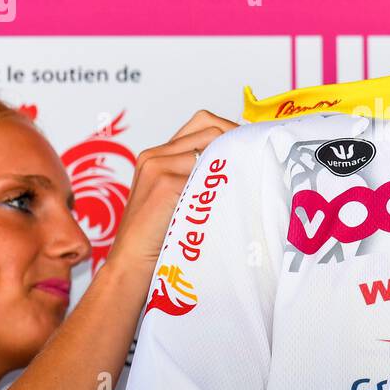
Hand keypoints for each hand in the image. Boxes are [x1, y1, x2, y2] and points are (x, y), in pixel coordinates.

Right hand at [105, 110, 238, 273]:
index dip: (231, 131)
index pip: (202, 123)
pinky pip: (206, 173)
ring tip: (247, 183)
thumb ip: (196, 177)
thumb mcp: (177, 199)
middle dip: (238, 141)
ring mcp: (157, 167)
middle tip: (259, 161)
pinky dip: (224, 185)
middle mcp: (154, 155)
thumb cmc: (158, 238)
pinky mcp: (164, 184)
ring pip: (212, 149)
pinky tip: (233, 199)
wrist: (131, 265)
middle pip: (210, 128)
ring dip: (233, 165)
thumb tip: (240, 164)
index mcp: (156, 155)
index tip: (252, 149)